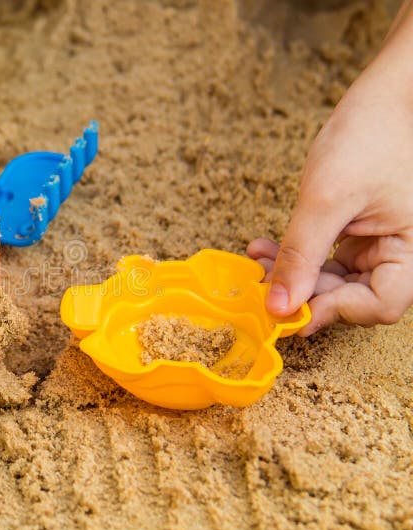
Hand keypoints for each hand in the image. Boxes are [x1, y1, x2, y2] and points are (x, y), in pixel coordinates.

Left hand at [248, 46, 412, 335]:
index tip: (284, 309)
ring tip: (258, 258)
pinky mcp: (363, 232)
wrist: (390, 92)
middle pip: (354, 297)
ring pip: (336, 280)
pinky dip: (299, 255)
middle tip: (262, 284)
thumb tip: (280, 307)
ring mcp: (382, 243)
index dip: (332, 311)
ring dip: (295, 274)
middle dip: (304, 290)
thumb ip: (302, 255)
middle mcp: (403, 252)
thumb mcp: (327, 198)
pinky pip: (330, 257)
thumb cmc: (372, 134)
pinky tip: (266, 247)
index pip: (378, 304)